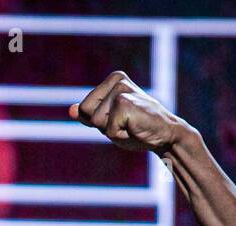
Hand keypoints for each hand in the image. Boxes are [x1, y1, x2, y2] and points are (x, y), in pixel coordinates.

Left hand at [70, 71, 188, 152]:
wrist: (166, 136)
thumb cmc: (137, 129)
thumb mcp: (109, 122)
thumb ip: (89, 116)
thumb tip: (70, 111)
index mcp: (112, 80)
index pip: (84, 108)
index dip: (98, 122)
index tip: (120, 120)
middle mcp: (117, 80)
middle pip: (86, 112)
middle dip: (102, 125)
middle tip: (126, 123)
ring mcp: (121, 89)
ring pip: (96, 121)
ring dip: (113, 131)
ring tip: (132, 125)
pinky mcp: (124, 103)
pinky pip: (108, 130)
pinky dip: (120, 135)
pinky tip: (135, 128)